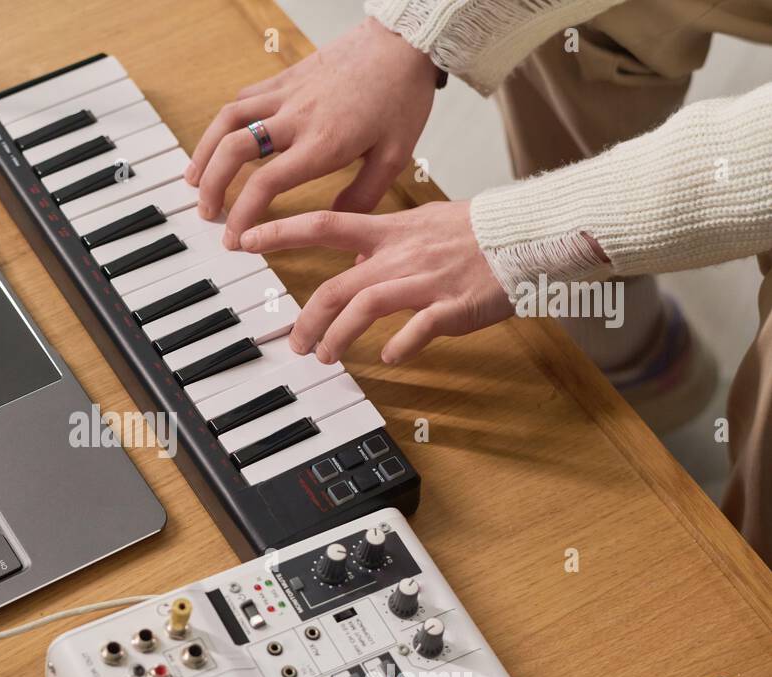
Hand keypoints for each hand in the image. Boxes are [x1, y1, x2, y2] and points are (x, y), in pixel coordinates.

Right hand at [184, 17, 439, 249]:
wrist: (402, 43)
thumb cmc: (401, 97)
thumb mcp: (394, 156)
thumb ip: (363, 195)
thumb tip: (335, 222)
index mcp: (322, 144)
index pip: (266, 184)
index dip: (243, 215)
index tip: (235, 237)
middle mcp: (296, 118)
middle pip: (233, 150)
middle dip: (211, 186)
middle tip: (207, 212)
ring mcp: (286, 94)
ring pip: (227, 120)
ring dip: (204, 152)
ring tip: (195, 179)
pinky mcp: (285, 77)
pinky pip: (244, 98)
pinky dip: (225, 122)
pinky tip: (221, 139)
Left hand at [239, 200, 513, 364]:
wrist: (526, 232)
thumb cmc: (477, 232)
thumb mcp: (421, 224)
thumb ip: (384, 240)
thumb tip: (353, 254)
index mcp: (390, 232)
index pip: (323, 223)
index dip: (280, 231)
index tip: (245, 239)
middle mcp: (400, 256)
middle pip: (336, 285)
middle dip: (307, 318)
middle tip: (296, 343)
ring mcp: (425, 282)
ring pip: (365, 307)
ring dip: (338, 337)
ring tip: (327, 357)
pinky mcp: (453, 306)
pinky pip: (419, 329)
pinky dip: (400, 346)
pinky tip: (390, 357)